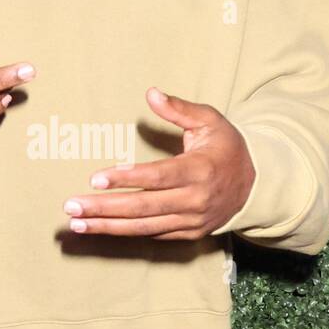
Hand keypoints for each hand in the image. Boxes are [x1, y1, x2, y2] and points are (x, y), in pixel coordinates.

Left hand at [61, 87, 255, 239]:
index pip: (157, 177)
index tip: (96, 178)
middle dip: (105, 208)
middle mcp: (194, 200)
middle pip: (143, 207)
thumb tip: (151, 93)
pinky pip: (153, 235)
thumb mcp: (210, 121)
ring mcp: (191, 221)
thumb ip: (179, 109)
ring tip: (78, 222)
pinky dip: (126, 233)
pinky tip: (100, 228)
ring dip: (108, 226)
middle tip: (72, 206)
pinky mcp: (188, 233)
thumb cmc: (227, 148)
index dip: (126, 178)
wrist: (256, 186)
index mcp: (199, 170)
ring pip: (144, 227)